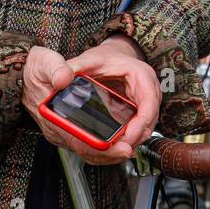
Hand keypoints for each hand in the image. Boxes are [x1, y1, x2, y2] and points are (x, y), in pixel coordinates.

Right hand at [21, 46, 126, 165]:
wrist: (21, 75)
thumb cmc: (34, 70)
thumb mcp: (44, 63)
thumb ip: (55, 69)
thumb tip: (64, 77)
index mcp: (52, 117)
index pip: (79, 141)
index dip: (101, 148)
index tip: (121, 147)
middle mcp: (57, 129)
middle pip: (86, 150)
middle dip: (110, 153)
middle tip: (131, 148)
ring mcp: (61, 131)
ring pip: (86, 149)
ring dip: (108, 151)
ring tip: (129, 145)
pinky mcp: (65, 129)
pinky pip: (84, 143)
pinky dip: (101, 144)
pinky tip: (116, 139)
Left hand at [63, 37, 161, 154]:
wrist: (109, 57)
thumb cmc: (103, 58)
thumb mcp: (85, 60)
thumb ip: (68, 68)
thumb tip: (60, 80)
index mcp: (140, 75)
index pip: (148, 105)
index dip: (138, 126)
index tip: (124, 139)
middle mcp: (147, 90)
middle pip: (148, 121)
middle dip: (132, 139)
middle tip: (114, 151)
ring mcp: (144, 102)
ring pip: (144, 129)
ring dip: (129, 142)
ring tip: (111, 151)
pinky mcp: (138, 112)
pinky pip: (137, 129)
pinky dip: (126, 140)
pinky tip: (112, 147)